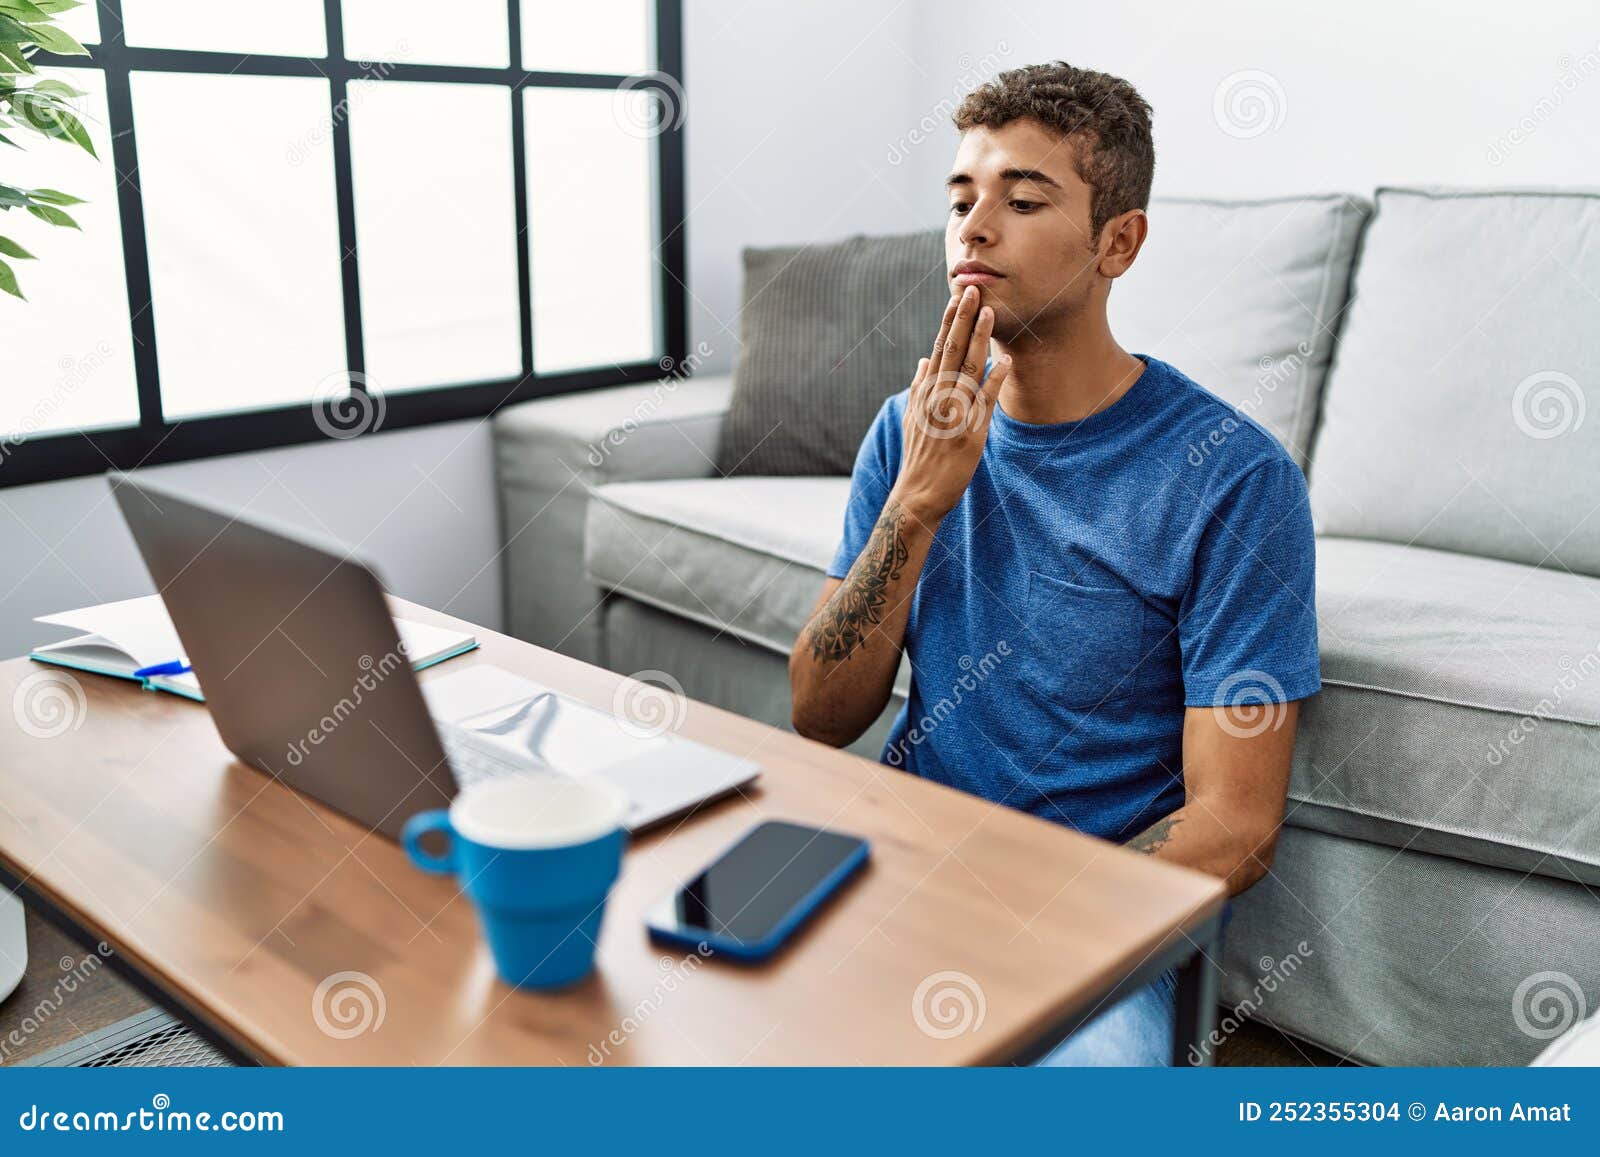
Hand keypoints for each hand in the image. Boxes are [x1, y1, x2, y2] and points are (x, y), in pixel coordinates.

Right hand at [892, 285, 1012, 520]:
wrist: (917, 495)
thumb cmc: (919, 458)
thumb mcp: (912, 419)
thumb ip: (918, 388)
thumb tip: (923, 361)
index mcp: (926, 393)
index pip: (938, 348)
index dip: (949, 321)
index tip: (958, 296)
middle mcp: (937, 399)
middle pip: (950, 351)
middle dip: (963, 319)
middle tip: (974, 290)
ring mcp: (952, 415)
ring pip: (966, 370)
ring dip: (978, 340)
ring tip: (990, 313)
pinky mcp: (969, 435)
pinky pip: (983, 403)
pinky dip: (994, 381)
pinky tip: (1005, 362)